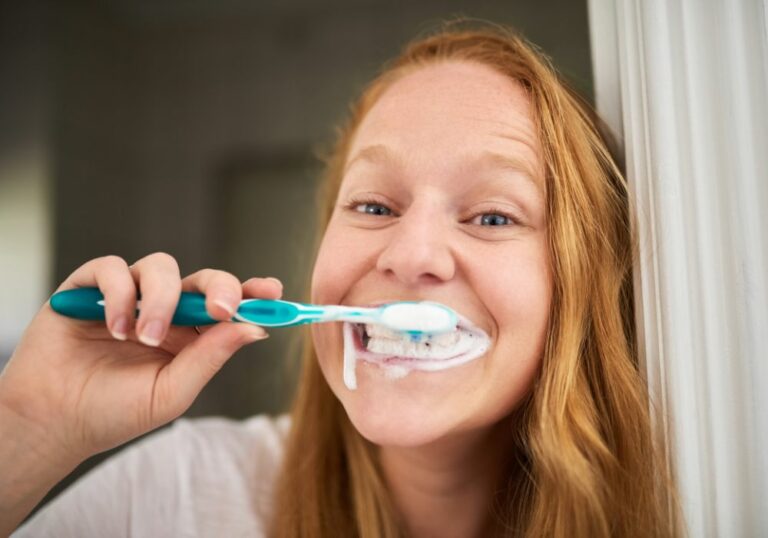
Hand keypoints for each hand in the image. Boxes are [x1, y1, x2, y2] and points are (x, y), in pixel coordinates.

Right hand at [0, 252, 281, 464]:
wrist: (56, 421)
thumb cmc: (116, 411)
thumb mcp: (173, 392)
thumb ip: (211, 357)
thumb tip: (255, 328)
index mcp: (190, 333)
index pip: (227, 303)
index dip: (251, 292)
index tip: (272, 292)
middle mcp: (164, 308)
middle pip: (203, 278)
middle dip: (220, 287)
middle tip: (221, 310)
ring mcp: (128, 294)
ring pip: (160, 267)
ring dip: (161, 300)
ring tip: (145, 338)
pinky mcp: (89, 287)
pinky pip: (112, 268)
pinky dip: (119, 294)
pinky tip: (116, 327)